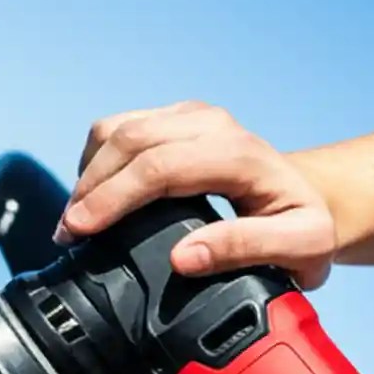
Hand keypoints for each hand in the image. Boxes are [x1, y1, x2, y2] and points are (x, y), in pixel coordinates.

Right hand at [56, 101, 337, 289]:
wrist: (307, 195)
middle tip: (65, 235)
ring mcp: (190, 116)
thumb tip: (183, 257)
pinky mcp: (174, 118)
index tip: (80, 230)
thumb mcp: (301, 249)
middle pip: (129, 141)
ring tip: (74, 221)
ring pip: (117, 128)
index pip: (160, 166)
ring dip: (86, 173)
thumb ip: (246, 250)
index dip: (113, 197)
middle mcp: (212, 124)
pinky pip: (119, 128)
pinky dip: (95, 161)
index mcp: (240, 154)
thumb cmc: (304, 226)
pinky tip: (92, 197)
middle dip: (88, 188)